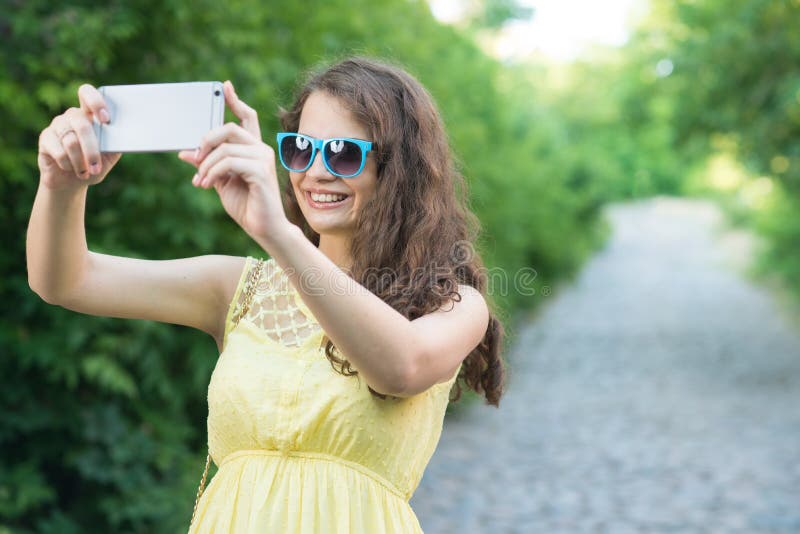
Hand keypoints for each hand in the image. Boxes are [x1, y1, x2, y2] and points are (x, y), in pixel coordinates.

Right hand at [37, 84, 120, 189]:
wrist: (71, 181)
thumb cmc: (94, 166)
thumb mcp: (109, 157)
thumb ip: (115, 145)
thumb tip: (124, 137)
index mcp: (90, 114)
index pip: (87, 94)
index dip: (96, 102)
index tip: (106, 120)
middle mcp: (72, 116)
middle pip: (82, 124)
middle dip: (91, 149)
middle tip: (95, 167)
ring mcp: (57, 125)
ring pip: (71, 141)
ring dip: (80, 161)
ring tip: (85, 172)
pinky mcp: (45, 137)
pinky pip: (59, 151)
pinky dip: (68, 164)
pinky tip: (70, 169)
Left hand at [178, 81, 291, 244]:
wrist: (263, 228)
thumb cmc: (246, 205)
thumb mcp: (219, 181)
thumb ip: (206, 164)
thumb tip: (185, 153)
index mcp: (253, 150)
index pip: (247, 118)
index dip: (235, 101)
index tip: (224, 87)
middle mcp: (261, 150)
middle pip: (230, 128)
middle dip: (206, 140)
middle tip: (194, 157)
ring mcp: (263, 160)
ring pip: (225, 148)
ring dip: (206, 164)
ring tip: (200, 181)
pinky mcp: (261, 172)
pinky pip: (229, 162)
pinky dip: (212, 172)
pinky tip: (207, 184)